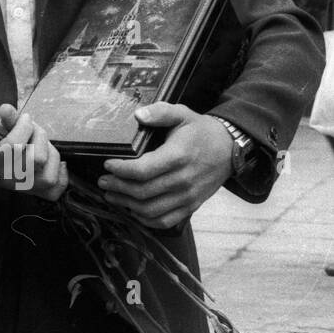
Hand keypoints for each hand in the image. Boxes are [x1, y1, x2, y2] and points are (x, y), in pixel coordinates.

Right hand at [0, 105, 67, 200]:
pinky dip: (59, 174)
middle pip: (37, 159)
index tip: (23, 117)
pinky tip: (53, 161)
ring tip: (40, 143)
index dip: (23, 126)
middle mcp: (6, 180)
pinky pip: (54, 190)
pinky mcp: (31, 191)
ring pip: (49, 176)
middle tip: (32, 128)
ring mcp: (20, 188)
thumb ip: (1, 121)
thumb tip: (7, 108)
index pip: (14, 145)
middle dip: (39, 135)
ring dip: (50, 153)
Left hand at [98, 103, 233, 228]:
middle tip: (103, 181)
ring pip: (150, 209)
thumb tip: (138, 114)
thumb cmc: (200, 131)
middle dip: (117, 188)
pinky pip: (165, 220)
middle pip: (142, 192)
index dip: (120, 170)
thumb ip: (159, 112)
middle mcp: (183, 180)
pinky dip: (145, 219)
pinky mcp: (191, 206)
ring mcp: (188, 196)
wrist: (230, 149)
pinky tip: (132, 210)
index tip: (107, 164)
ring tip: (111, 195)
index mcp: (178, 156)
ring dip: (126, 205)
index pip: (142, 170)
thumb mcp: (181, 113)